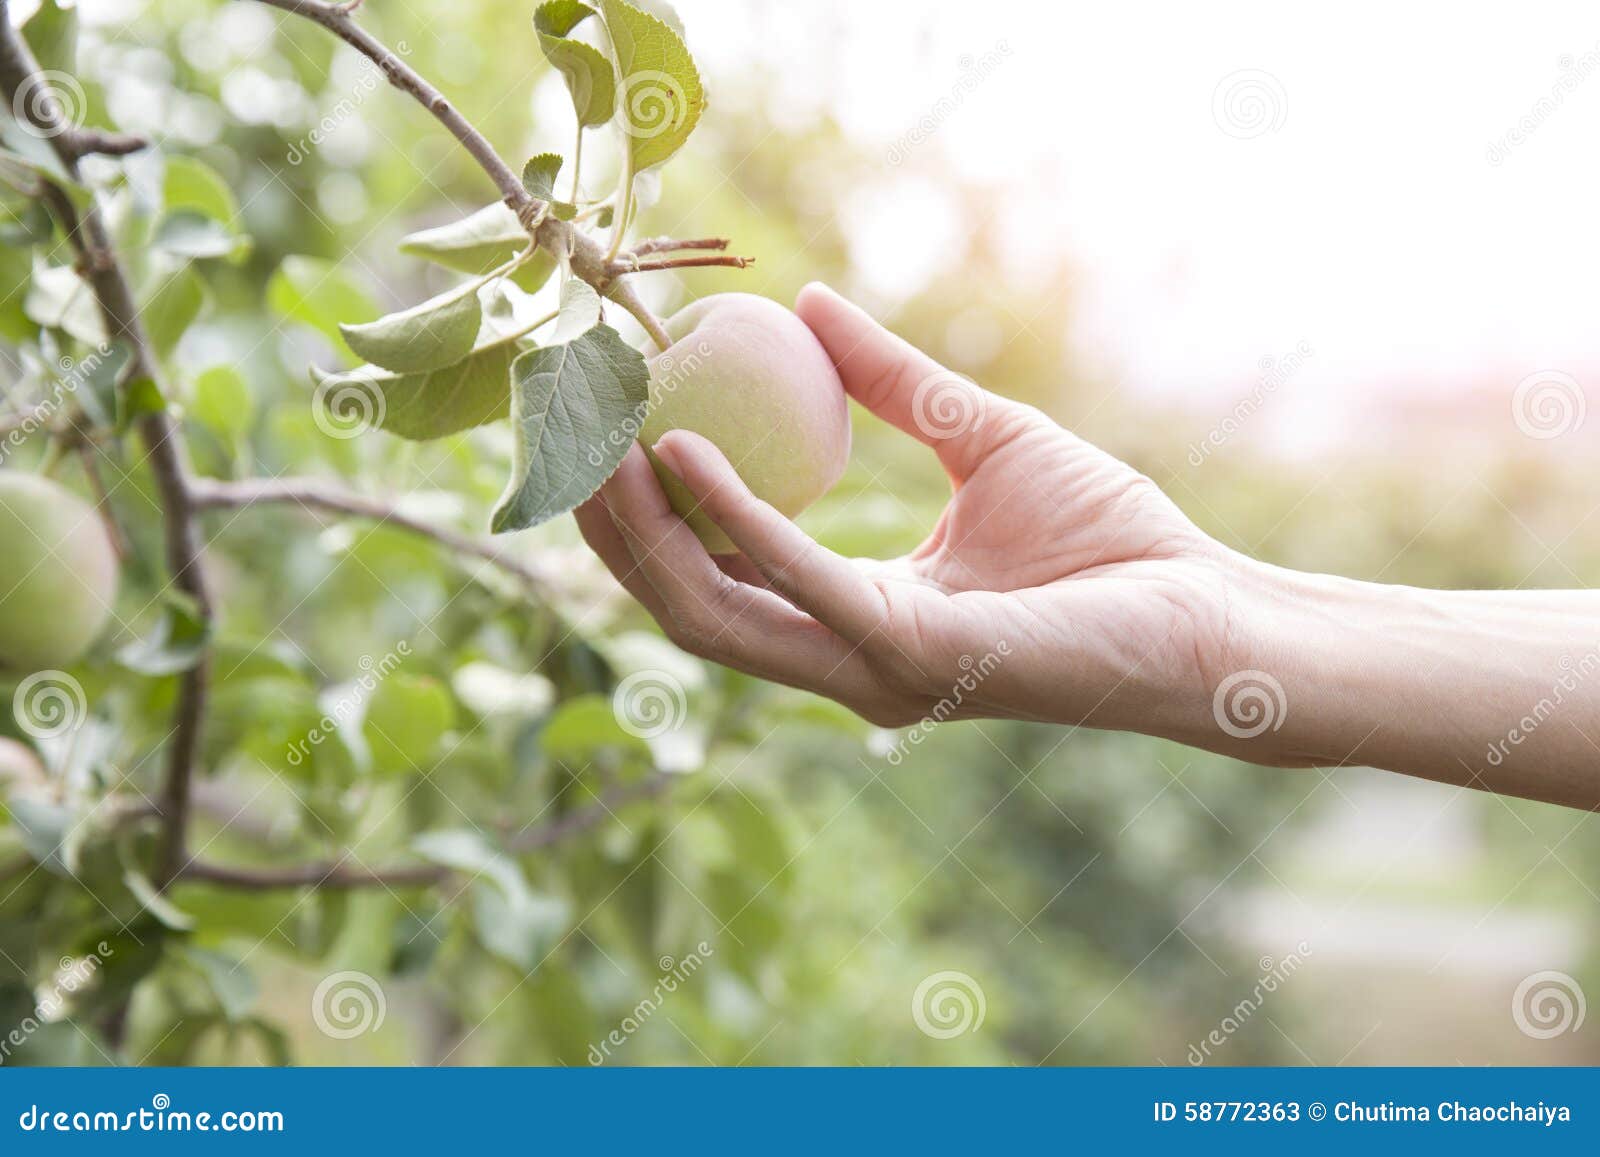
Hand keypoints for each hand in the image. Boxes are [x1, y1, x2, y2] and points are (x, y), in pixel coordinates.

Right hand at [577, 283, 1241, 736]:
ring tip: (595, 441)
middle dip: (615, 528)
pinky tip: (686, 453)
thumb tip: (809, 304)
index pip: (723, 574)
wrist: (1207, 612)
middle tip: (565, 435)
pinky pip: (800, 586)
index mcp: (854, 616)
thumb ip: (891, 385)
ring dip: (643, 530)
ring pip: (715, 612)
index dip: (650, 509)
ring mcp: (872, 671)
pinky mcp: (915, 661)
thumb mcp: (983, 436)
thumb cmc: (1110, 539)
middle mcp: (845, 658)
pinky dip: (736, 521)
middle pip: (690, 601)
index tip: (606, 424)